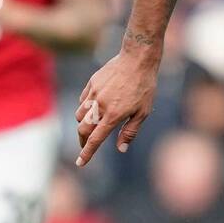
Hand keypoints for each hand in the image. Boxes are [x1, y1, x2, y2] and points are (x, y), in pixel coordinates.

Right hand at [76, 51, 158, 165]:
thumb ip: (130, 132)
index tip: (81, 163)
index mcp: (113, 115)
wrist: (137, 59)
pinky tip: (94, 107)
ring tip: (92, 126)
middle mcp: (100, 106)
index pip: (95, 140)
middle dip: (82, 141)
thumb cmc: (144, 87)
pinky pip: (83, 99)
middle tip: (86, 145)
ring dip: (83, 124)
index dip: (87, 153)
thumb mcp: (143, 112)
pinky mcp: (92, 83)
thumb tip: (121, 149)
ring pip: (79, 114)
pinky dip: (85, 107)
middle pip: (82, 129)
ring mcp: (94, 93)